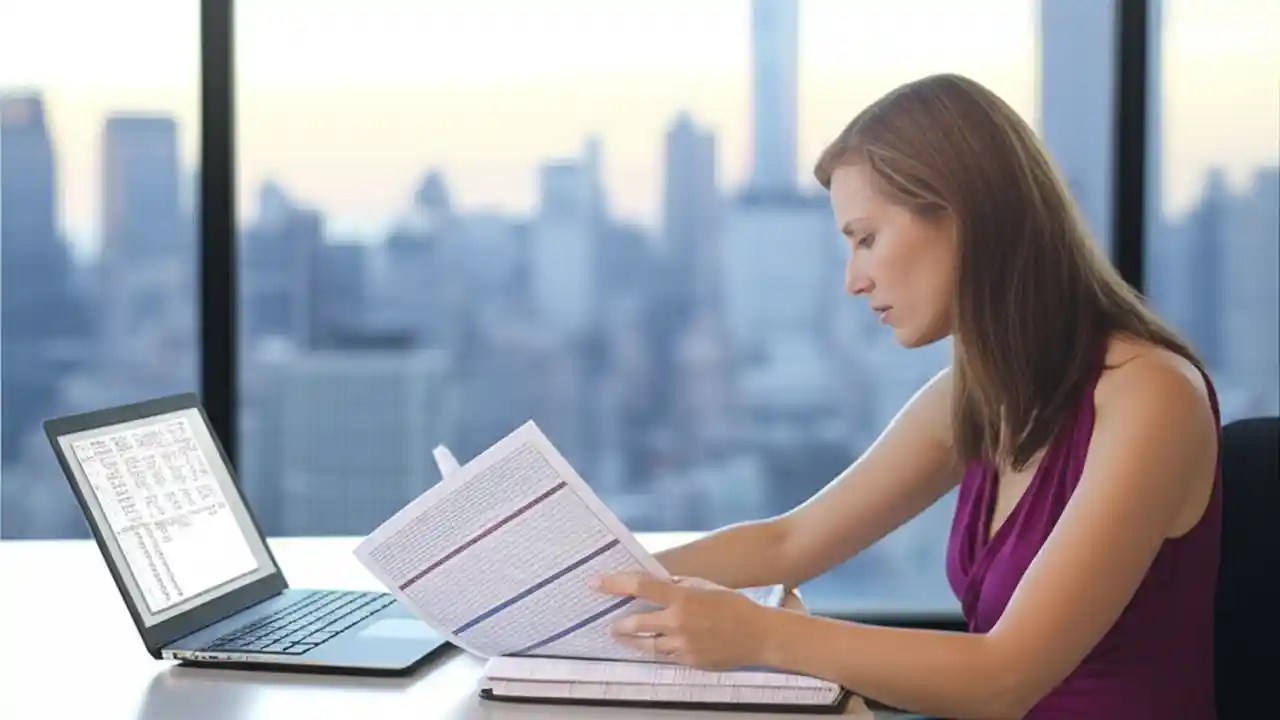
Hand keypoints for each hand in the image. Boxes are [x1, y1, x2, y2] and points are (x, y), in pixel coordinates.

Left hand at [595, 572, 772, 670]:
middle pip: (636, 623)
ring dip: (631, 641)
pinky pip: (665, 656)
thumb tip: (656, 583)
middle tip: (612, 622)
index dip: (615, 584)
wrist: (758, 635)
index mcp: (682, 598)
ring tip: (622, 637)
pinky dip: (656, 651)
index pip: (640, 587)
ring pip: (647, 645)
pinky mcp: (689, 661)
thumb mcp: (705, 586)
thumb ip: (678, 585)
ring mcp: (683, 645)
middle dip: (620, 623)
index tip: (597, 582)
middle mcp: (678, 622)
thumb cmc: (733, 605)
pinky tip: (651, 647)